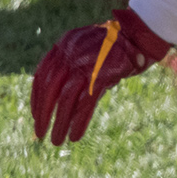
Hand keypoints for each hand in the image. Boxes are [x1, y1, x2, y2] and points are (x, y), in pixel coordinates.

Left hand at [29, 8, 170, 145]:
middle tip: (40, 134)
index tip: (36, 116)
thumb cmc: (116, 47)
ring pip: (65, 99)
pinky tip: (75, 136)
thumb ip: (74, 69)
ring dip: (59, 122)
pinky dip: (79, 122)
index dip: (37, 98)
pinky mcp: (101, 75)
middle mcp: (71, 53)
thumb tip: (65, 103)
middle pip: (49, 87)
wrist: (140, 36)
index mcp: (64, 45)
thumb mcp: (88, 52)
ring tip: (57, 141)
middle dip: (43, 113)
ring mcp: (86, 64)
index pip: (42, 75)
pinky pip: (85, 104)